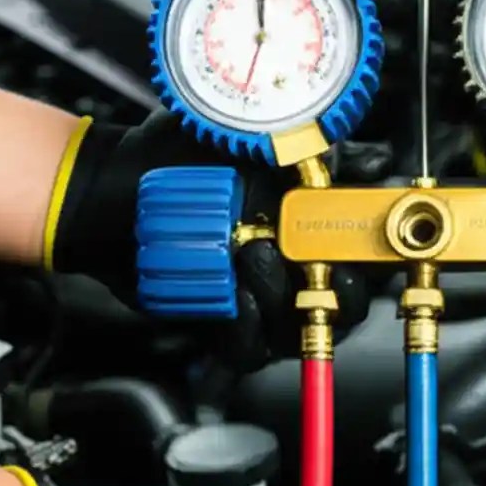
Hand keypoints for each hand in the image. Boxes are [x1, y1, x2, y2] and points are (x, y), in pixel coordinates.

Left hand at [46, 111, 369, 370]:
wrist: (107, 194)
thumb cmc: (171, 157)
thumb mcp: (250, 137)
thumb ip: (314, 149)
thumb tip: (375, 158)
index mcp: (307, 219)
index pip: (366, 250)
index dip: (377, 256)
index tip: (367, 251)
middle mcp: (290, 262)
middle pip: (345, 300)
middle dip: (337, 288)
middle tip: (313, 263)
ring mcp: (260, 297)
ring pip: (301, 327)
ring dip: (283, 299)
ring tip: (252, 260)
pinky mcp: (226, 324)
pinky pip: (252, 348)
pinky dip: (249, 330)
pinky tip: (236, 299)